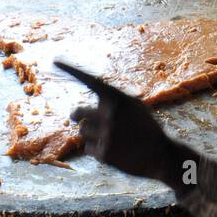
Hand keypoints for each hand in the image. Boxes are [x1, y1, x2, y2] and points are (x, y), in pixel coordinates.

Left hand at [62, 62, 174, 181]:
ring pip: (82, 131)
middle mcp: (109, 114)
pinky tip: (113, 151)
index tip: (54, 61)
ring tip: (108, 137)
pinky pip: (88, 148)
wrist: (161, 155)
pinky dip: (96, 150)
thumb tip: (88, 101)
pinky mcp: (104, 154)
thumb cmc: (147, 128)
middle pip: (77, 113)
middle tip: (76, 117)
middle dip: (77, 116)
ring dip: (90, 134)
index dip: (70, 70)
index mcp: (117, 98)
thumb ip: (112, 100)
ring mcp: (106, 134)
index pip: (89, 80)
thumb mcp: (134, 106)